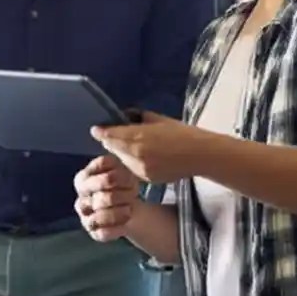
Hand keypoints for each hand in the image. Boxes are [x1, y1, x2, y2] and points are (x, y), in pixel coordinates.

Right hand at [74, 155, 140, 241]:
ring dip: (119, 211)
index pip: (99, 171)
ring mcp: (85, 216)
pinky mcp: (93, 232)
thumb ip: (117, 165)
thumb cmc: (122, 185)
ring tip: (130, 208)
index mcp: (83, 178)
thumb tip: (121, 158)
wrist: (127, 206)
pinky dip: (117, 227)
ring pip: (100, 215)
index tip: (131, 178)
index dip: (119, 174)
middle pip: (101, 194)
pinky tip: (126, 221)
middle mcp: (80, 197)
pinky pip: (103, 232)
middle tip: (134, 193)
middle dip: (121, 193)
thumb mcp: (120, 169)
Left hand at [91, 110, 211, 183]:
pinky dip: (133, 163)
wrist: (200, 155)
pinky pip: (132, 169)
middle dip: (112, 141)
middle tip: (114, 134)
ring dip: (122, 153)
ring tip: (134, 145)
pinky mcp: (146, 179)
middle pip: (113, 148)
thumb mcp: (158, 119)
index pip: (109, 135)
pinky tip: (145, 156)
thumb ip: (139, 117)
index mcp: (138, 137)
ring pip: (122, 160)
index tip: (96, 129)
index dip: (101, 132)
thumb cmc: (182, 133)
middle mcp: (135, 155)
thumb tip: (125, 115)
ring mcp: (140, 169)